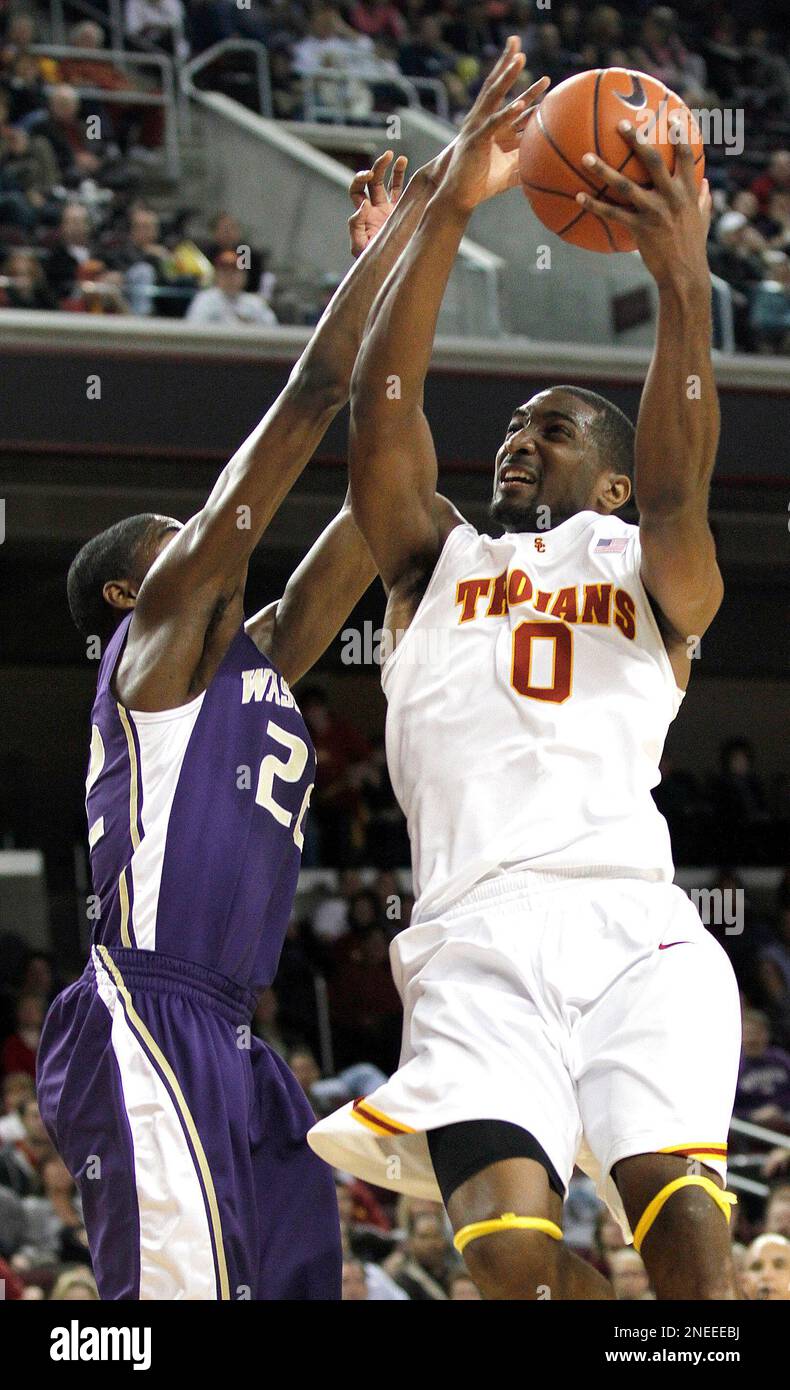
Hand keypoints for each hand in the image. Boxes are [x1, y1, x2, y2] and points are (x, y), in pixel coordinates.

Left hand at [348, 149, 407, 258]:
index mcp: (363, 215)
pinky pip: (402, 191)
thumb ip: (356, 226)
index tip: (368, 178)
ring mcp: (389, 210)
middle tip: (386, 157)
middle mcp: (375, 209)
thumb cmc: (371, 262)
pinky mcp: (402, 212)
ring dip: (390, 169)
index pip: (357, 191)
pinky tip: (405, 163)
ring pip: (388, 184)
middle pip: (373, 182)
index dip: (360, 181)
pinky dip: (402, 177)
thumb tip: (364, 204)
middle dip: (378, 168)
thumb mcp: (359, 247)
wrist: (389, 269)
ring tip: (398, 158)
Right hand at [440, 37, 548, 212]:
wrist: (458, 197)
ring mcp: (478, 128)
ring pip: (494, 97)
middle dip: (507, 63)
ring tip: (520, 60)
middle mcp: (483, 120)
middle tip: (516, 42)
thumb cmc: (480, 185)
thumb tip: (547, 166)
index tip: (540, 74)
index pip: (509, 99)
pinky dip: (507, 114)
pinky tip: (520, 105)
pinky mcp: (476, 141)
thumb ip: (525, 163)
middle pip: (497, 86)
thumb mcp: (509, 172)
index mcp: (492, 126)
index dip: (522, 85)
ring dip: (508, 77)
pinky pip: (493, 124)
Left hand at [575, 121, 711, 292]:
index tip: (672, 116)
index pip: (686, 156)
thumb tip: (706, 185)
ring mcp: (653, 212)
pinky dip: (594, 205)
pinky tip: (578, 197)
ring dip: (603, 170)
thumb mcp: (702, 220)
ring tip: (585, 157)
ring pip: (625, 185)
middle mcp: (671, 197)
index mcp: (688, 192)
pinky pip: (612, 214)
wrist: (684, 274)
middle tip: (621, 123)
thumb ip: (703, 200)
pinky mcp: (639, 228)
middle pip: (652, 161)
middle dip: (637, 139)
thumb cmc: (693, 247)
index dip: (679, 134)